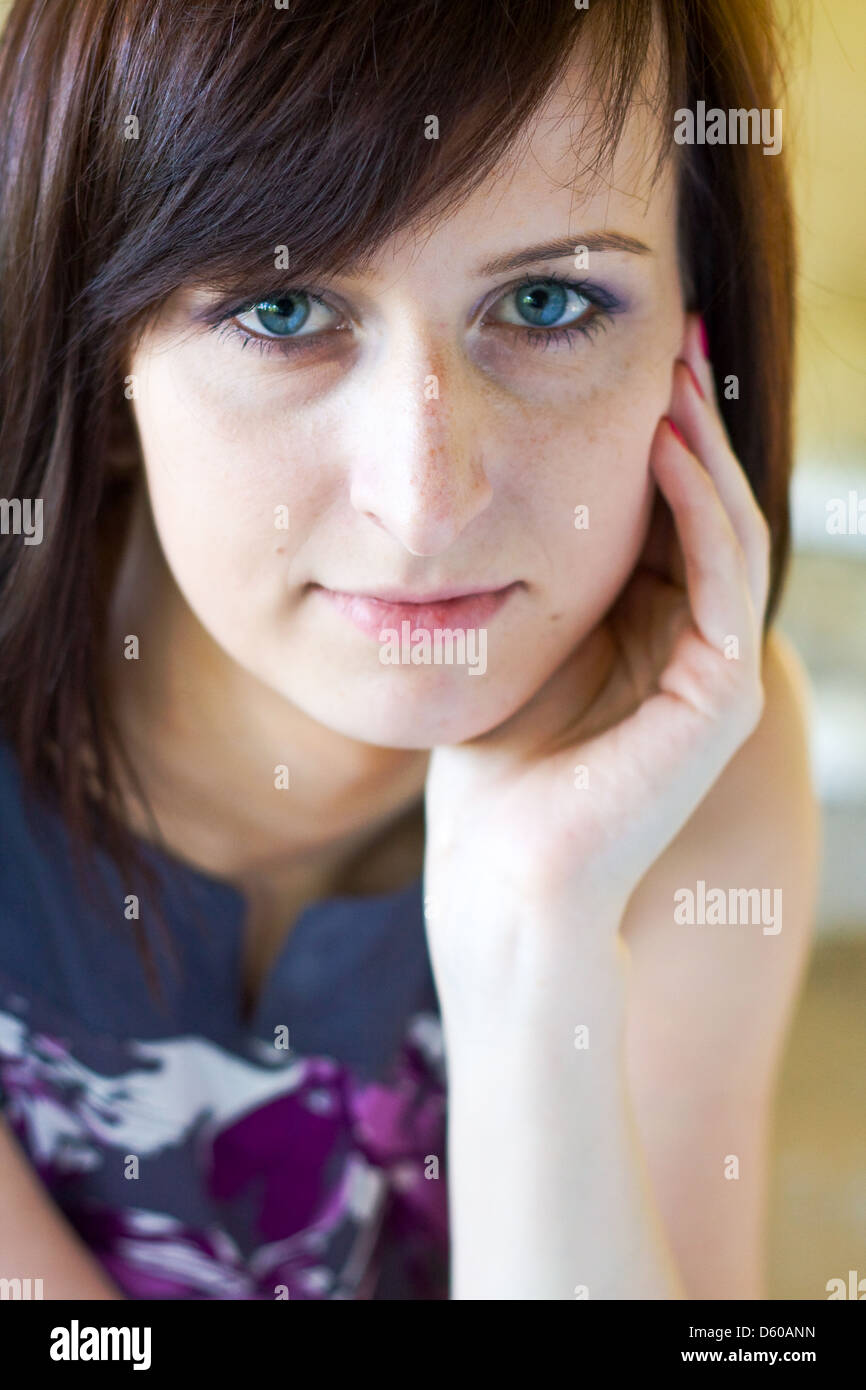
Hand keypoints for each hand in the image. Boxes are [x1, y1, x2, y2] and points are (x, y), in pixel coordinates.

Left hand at [423, 313, 770, 997]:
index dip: (656, 440)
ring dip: (702, 448)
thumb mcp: (507, 650)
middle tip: (673, 334)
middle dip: (691, 422)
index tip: (629, 361)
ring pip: (728, 532)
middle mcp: (693, 652)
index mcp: (648, 641)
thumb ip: (527, 584)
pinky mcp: (718, 701)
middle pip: (708, 511)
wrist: (501, 881)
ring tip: (671, 373)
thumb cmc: (491, 778)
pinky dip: (700, 506)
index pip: (667, 520)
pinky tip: (666, 444)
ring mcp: (714, 677)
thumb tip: (497, 496)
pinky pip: (724, 577)